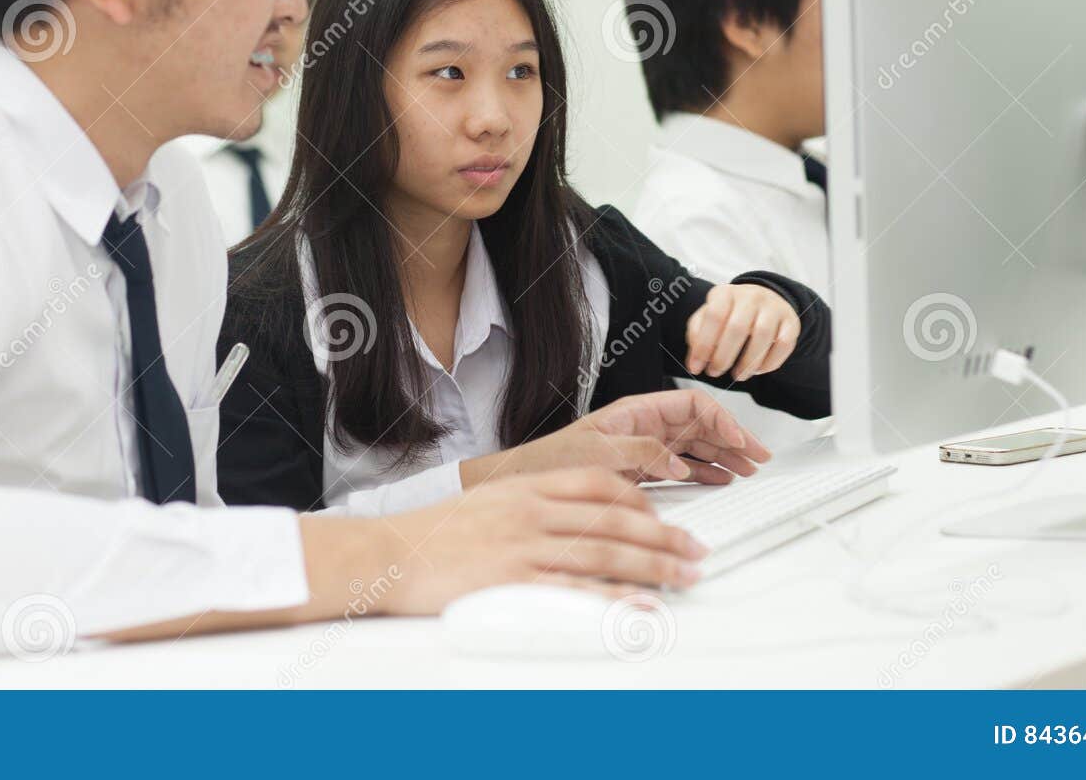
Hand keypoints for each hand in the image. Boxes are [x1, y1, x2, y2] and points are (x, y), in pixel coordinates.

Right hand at [380, 468, 707, 612]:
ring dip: (654, 565)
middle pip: (615, 519)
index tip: (664, 516)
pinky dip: (614, 597)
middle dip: (663, 535)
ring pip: (605, 552)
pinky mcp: (515, 581)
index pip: (599, 483)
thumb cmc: (438, 532)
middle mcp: (533, 512)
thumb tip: (579, 519)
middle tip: (694, 549)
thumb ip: (535, 504)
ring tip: (684, 575)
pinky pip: (576, 589)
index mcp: (529, 487)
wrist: (391, 553)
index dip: (640, 499)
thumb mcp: (492, 500)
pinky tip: (640, 603)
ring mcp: (525, 547)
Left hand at [460, 387, 769, 487]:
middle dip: (732, 438)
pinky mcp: (639, 470)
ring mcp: (643, 448)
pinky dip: (703, 473)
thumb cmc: (554, 460)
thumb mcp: (598, 452)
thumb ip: (642, 451)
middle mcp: (644, 426)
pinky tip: (718, 480)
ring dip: (723, 457)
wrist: (526, 481)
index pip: (692, 405)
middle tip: (758, 457)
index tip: (741, 440)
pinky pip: (681, 466)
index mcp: (637, 411)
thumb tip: (678, 462)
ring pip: (694, 447)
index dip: (722, 420)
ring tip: (746, 471)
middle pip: (700, 425)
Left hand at [685, 283, 799, 380]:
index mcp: (725, 293)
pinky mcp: (790, 321)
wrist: (762, 301)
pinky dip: (769, 363)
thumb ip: (696, 334)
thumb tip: (694, 361)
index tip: (696, 367)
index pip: (713, 316)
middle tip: (715, 373)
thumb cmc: (729, 314)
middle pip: (737, 328)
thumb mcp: (708, 317)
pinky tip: (757, 371)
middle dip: (723, 357)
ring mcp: (773, 307)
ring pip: (762, 336)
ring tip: (737, 376)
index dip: (703, 345)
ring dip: (747, 363)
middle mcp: (751, 296)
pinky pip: (783, 344)